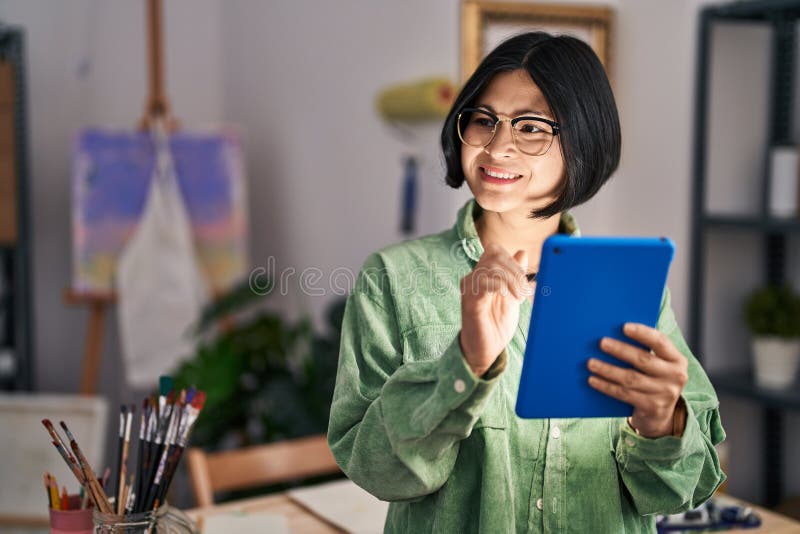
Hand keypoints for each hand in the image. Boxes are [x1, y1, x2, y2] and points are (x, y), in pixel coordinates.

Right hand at [459, 244, 530, 375]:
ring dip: (511, 280)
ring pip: (490, 267)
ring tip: (518, 297)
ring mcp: (470, 289)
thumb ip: (516, 274)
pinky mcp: (470, 302)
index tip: (524, 280)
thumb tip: (522, 252)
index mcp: (483, 275)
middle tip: (524, 291)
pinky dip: (498, 286)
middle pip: (494, 255)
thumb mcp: (512, 294)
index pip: (495, 250)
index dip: (512, 260)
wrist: (487, 349)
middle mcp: (473, 278)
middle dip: (515, 271)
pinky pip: (482, 283)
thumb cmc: (496, 323)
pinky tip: (506, 296)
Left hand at [587, 322, 687, 437]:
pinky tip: (593, 380)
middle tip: (602, 342)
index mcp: (676, 359)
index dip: (642, 333)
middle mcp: (675, 376)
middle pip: (643, 360)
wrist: (660, 415)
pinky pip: (624, 394)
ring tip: (591, 363)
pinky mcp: (652, 407)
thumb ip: (644, 349)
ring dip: (608, 370)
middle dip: (621, 350)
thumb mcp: (658, 364)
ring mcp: (665, 394)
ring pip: (631, 379)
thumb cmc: (653, 379)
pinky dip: (606, 386)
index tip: (624, 326)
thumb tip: (613, 333)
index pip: (660, 342)